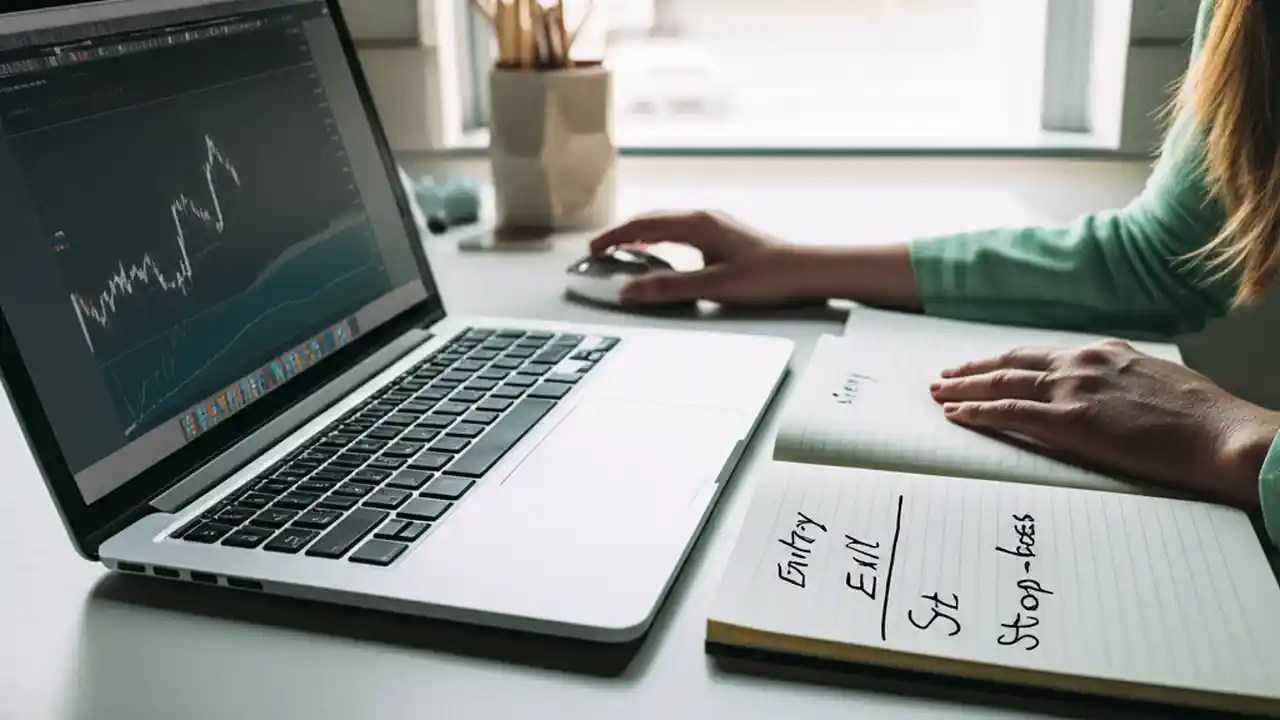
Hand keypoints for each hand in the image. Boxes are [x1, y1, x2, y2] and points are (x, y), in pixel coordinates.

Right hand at [589, 211, 817, 305]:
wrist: (805, 271)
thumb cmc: (767, 277)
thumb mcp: (714, 287)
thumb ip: (670, 288)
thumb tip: (630, 291)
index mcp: (696, 224)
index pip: (642, 225)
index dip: (613, 237)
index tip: (592, 251)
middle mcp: (703, 217)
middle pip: (651, 219)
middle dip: (622, 234)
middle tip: (599, 252)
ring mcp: (714, 224)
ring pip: (665, 223)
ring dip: (640, 235)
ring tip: (621, 251)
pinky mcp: (722, 234)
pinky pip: (679, 230)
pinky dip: (659, 239)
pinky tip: (659, 252)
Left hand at [930, 339, 1279, 505]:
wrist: (1223, 435)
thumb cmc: (1203, 419)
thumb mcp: (1159, 382)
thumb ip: (1126, 380)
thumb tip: (1113, 391)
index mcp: (1105, 353)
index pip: (1042, 355)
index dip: (1008, 362)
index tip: (983, 366)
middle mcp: (1083, 363)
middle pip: (1013, 363)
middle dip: (974, 369)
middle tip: (944, 375)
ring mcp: (1075, 389)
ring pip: (1003, 384)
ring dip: (965, 388)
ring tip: (938, 393)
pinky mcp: (1071, 421)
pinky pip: (1011, 414)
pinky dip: (978, 412)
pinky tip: (956, 414)